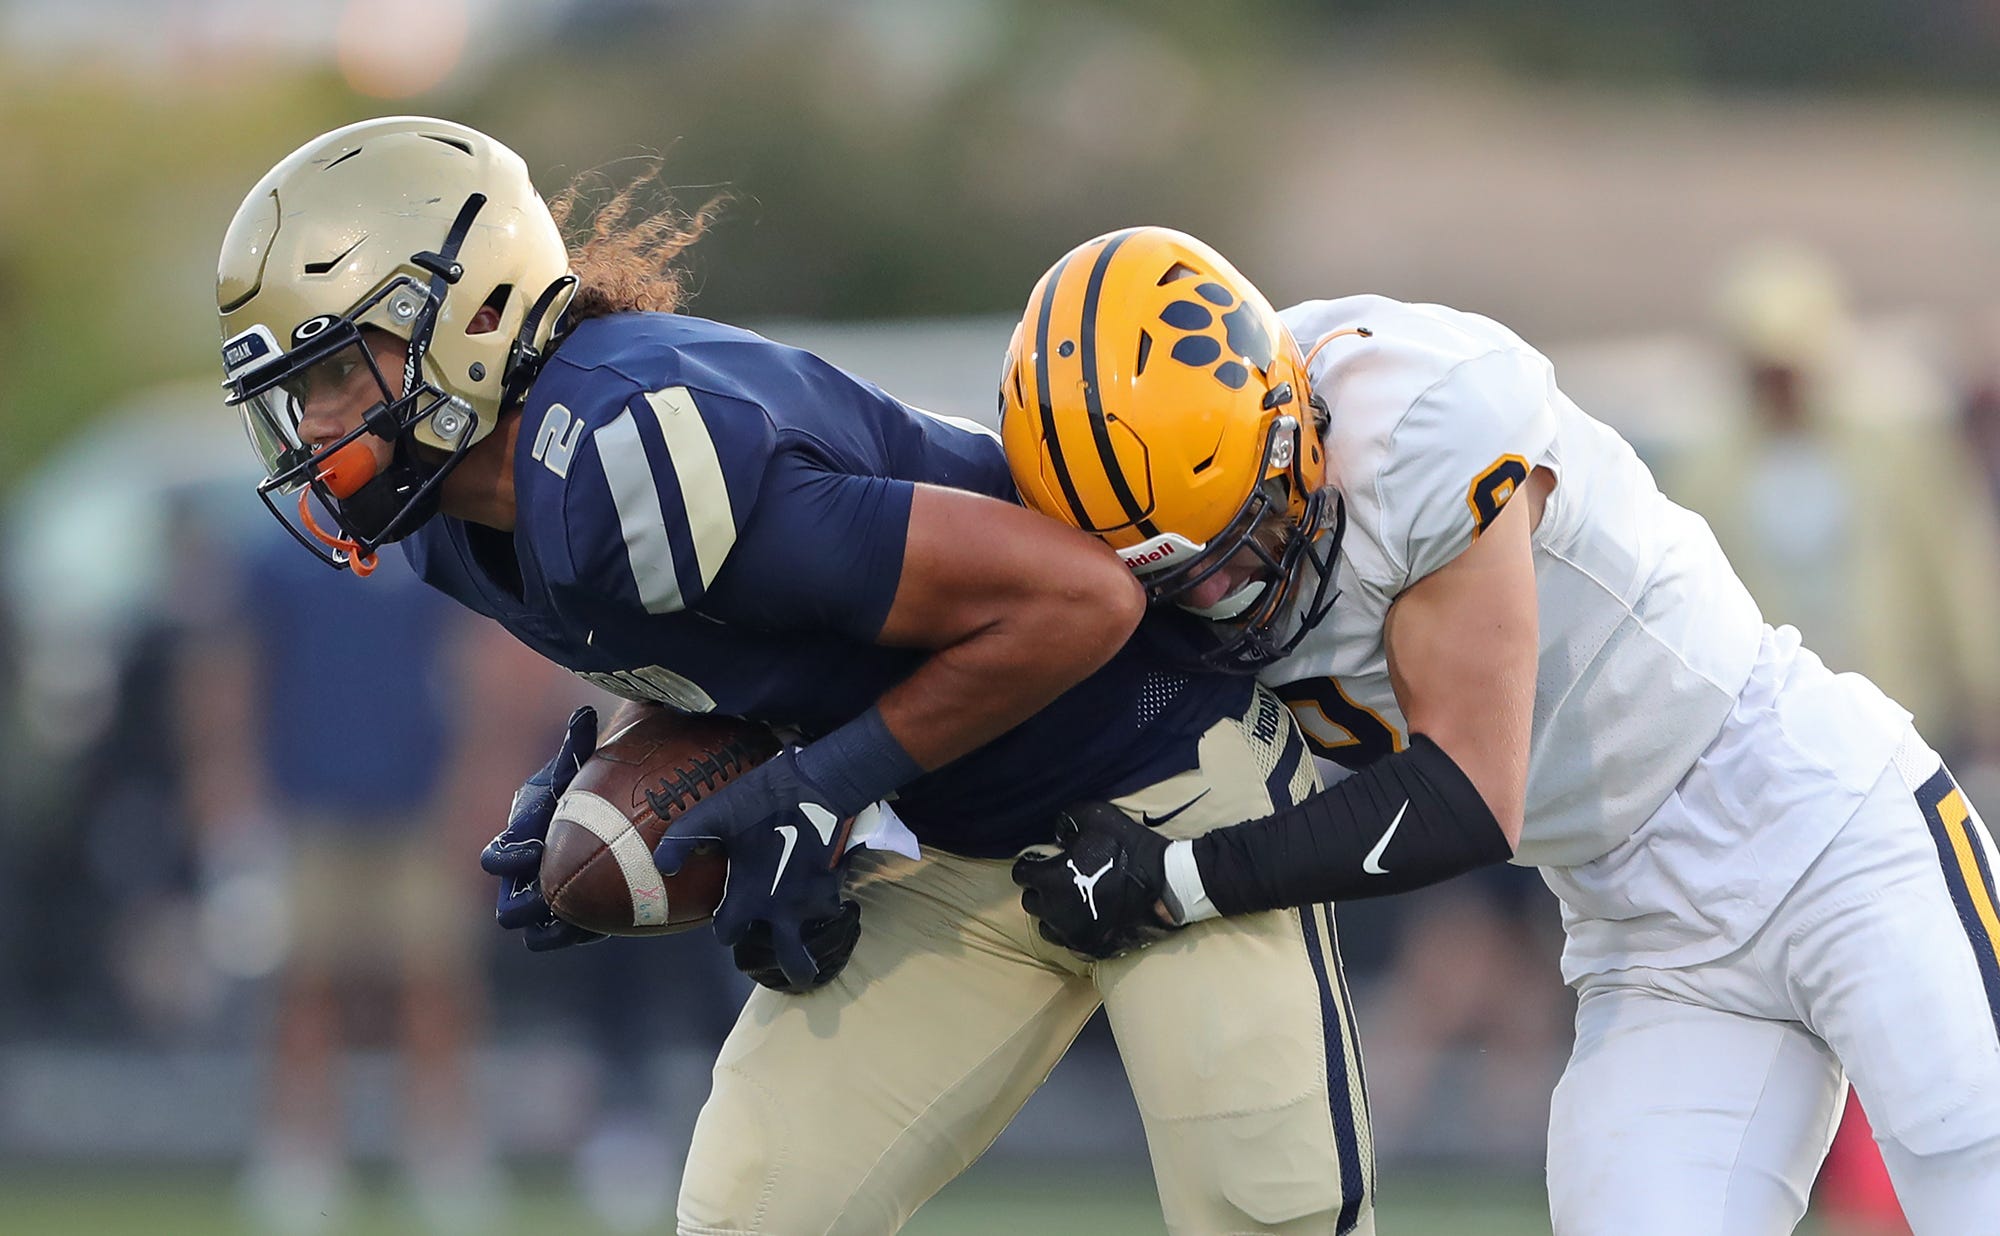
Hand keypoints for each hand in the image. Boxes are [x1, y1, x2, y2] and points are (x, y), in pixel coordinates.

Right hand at [478, 706, 605, 951]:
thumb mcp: (574, 768)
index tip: (535, 849)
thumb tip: (583, 714)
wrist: (591, 818)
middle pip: (509, 908)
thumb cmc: (574, 789)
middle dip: (526, 902)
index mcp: (513, 845)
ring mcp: (543, 904)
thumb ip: (575, 745)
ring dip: (551, 930)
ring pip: (535, 932)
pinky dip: (580, 935)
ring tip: (576, 921)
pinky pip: (567, 938)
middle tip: (554, 890)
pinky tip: (606, 927)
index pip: (495, 860)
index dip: (509, 858)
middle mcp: (521, 881)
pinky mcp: (569, 921)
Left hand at [654, 749, 854, 989]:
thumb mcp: (712, 816)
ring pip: (814, 936)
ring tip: (802, 927)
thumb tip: (662, 868)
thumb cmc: (761, 801)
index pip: (729, 934)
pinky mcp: (834, 883)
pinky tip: (818, 893)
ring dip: (807, 934)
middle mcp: (782, 908)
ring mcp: (811, 899)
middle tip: (787, 963)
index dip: (726, 928)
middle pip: (792, 960)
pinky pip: (831, 908)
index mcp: (749, 897)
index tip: (728, 917)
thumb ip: (681, 842)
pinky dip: (824, 906)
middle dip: (791, 968)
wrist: (816, 787)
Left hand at [1012, 800, 1180, 958]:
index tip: (1045, 861)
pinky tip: (1086, 919)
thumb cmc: (1130, 849)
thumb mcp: (1096, 818)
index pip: (1022, 874)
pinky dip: (1072, 932)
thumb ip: (1067, 821)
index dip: (1032, 865)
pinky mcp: (1091, 948)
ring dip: (1053, 913)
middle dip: (1040, 889)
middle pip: (1031, 901)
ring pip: (1047, 926)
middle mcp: (1055, 911)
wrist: (1168, 885)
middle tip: (1059, 880)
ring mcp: (1073, 934)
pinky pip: (1069, 943)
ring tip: (1071, 902)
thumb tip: (1056, 832)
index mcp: (1051, 880)